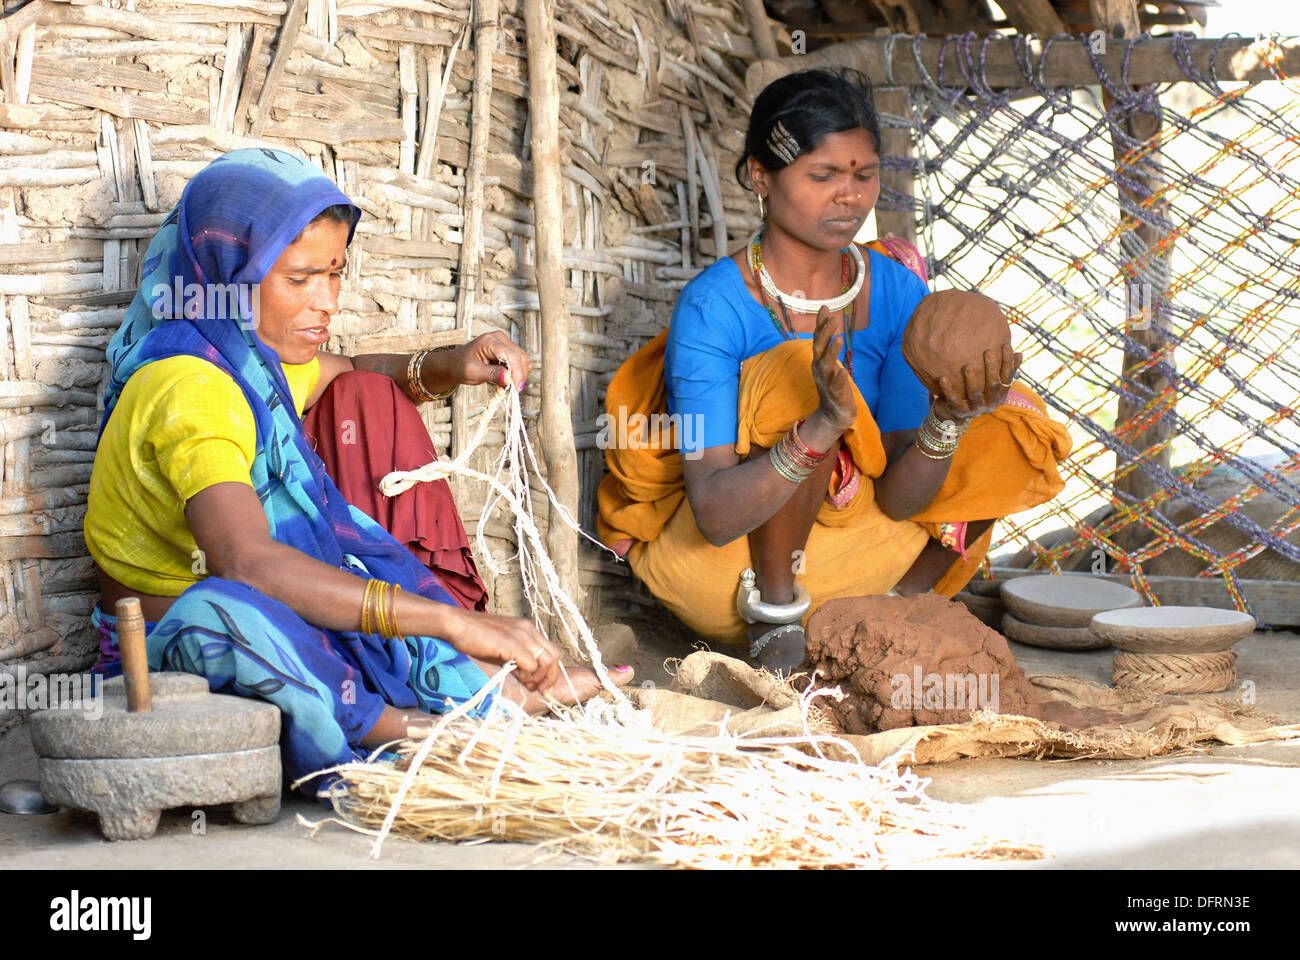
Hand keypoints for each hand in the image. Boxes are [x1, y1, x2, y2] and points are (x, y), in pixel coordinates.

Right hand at [442, 608, 560, 691]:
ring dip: (538, 678)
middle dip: (549, 676)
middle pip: (554, 656)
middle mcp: (528, 630)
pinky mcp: (511, 644)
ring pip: (546, 661)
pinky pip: (531, 664)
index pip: (551, 650)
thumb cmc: (475, 637)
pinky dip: (527, 675)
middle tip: (537, 689)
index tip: (540, 684)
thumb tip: (529, 679)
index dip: (549, 670)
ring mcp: (521, 635)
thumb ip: (518, 660)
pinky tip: (516, 677)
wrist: (456, 624)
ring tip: (525, 684)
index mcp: (528, 628)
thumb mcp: (502, 649)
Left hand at [447, 330, 531, 389]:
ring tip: (506, 384)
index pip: (511, 356)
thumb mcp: (472, 373)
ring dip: (519, 375)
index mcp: (489, 341)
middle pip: (521, 357)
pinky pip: (520, 362)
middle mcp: (500, 338)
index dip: (517, 373)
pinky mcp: (507, 349)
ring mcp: (505, 342)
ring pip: (523, 360)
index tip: (515, 390)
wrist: (455, 363)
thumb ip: (491, 374)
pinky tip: (506, 378)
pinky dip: (517, 372)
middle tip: (511, 390)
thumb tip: (509, 379)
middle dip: (519, 375)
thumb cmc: (460, 367)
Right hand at [811, 305, 855, 432]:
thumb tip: (828, 318)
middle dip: (824, 334)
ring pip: (826, 365)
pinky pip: (835, 385)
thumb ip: (827, 342)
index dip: (820, 324)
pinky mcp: (835, 394)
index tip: (825, 308)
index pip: (818, 338)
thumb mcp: (829, 361)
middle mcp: (819, 369)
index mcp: (818, 360)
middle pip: (819, 348)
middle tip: (833, 320)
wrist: (833, 414)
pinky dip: (838, 378)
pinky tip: (843, 371)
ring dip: (831, 352)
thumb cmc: (833, 384)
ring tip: (838, 339)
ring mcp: (826, 381)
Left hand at [930, 342, 1021, 422]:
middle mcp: (990, 404)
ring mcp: (975, 410)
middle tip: (988, 351)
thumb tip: (1020, 353)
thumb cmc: (976, 394)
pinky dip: (948, 389)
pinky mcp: (959, 413)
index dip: (1008, 362)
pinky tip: (943, 378)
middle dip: (991, 368)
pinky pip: (953, 400)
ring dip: (971, 380)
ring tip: (967, 366)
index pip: (1007, 377)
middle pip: (993, 385)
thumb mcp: (990, 384)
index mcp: (1000, 395)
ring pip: (975, 394)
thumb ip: (1003, 371)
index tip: (1006, 345)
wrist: (955, 415)